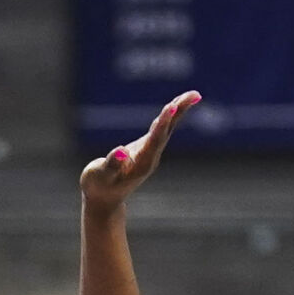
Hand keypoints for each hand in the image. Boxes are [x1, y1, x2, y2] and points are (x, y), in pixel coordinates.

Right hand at [79, 91, 200, 212]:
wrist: (105, 199)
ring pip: (167, 128)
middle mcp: (151, 157)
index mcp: (142, 163)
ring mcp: (150, 152)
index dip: (163, 123)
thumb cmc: (98, 187)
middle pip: (168, 130)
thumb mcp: (101, 176)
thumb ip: (111, 164)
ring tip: (193, 95)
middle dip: (180, 111)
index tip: (172, 106)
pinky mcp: (147, 148)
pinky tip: (176, 105)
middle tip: (195, 95)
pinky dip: (169, 115)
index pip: (155, 139)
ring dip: (179, 110)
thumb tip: (122, 151)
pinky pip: (161, 128)